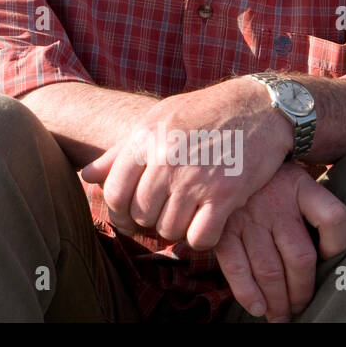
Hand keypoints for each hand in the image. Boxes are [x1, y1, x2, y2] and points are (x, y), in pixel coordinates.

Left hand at [80, 77, 292, 249]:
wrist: (259, 107)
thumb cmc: (203, 113)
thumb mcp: (157, 121)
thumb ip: (120, 151)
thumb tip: (86, 176)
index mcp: (145, 139)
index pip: (114, 192)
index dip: (118, 213)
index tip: (129, 219)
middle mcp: (166, 160)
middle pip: (141, 214)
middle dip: (148, 223)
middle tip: (161, 218)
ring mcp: (196, 178)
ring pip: (168, 229)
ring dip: (174, 230)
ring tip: (185, 217)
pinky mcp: (226, 194)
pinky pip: (200, 238)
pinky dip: (201, 239)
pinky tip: (206, 225)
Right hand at [213, 162, 345, 321]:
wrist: (218, 158)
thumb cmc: (261, 177)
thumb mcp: (289, 174)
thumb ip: (308, 202)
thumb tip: (325, 249)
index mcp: (299, 184)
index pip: (332, 217)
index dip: (337, 244)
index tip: (329, 258)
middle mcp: (275, 201)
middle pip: (300, 257)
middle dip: (302, 291)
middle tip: (300, 307)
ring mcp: (247, 216)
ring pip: (271, 268)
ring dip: (277, 300)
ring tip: (280, 315)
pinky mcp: (223, 228)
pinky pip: (237, 266)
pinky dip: (248, 292)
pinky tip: (257, 307)